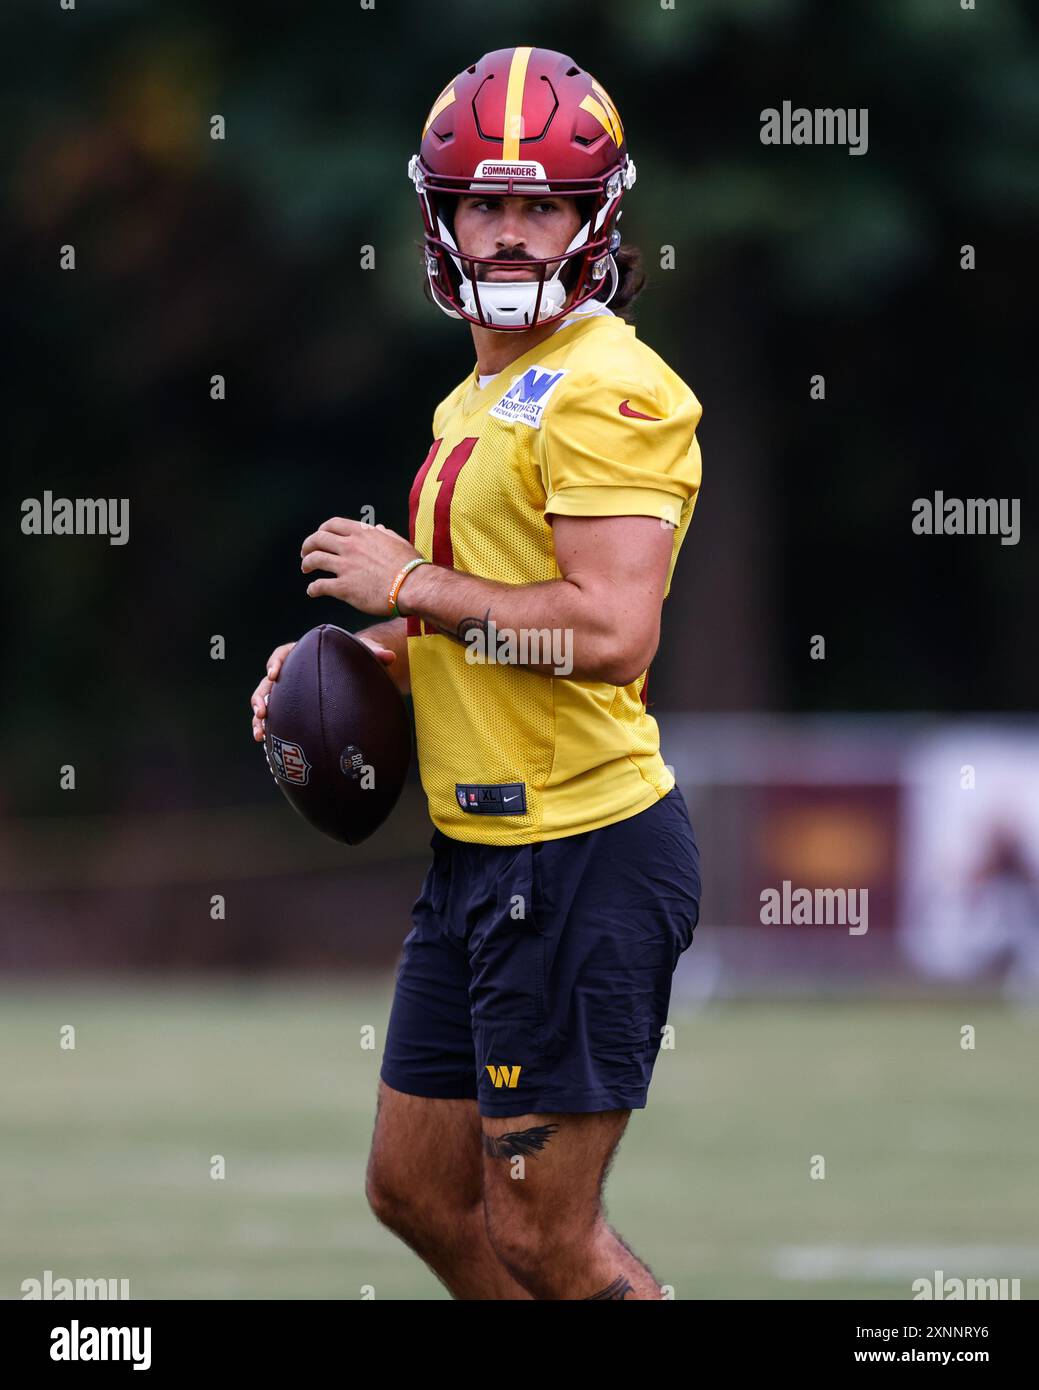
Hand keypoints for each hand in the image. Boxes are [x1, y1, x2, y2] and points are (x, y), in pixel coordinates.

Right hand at [250, 635, 395, 743]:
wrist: (353, 673)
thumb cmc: (355, 659)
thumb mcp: (364, 653)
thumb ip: (374, 653)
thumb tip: (390, 657)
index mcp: (303, 654)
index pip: (284, 653)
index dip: (275, 662)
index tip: (274, 674)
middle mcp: (291, 673)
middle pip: (268, 683)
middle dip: (261, 698)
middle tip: (261, 712)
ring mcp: (289, 693)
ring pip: (267, 703)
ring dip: (260, 719)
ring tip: (260, 735)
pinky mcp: (291, 709)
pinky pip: (276, 720)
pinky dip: (270, 732)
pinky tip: (268, 747)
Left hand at [300, 517, 419, 614]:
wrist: (413, 586)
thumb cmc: (410, 566)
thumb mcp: (398, 542)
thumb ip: (384, 534)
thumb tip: (379, 528)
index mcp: (362, 533)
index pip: (332, 524)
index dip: (322, 530)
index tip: (320, 537)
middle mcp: (350, 546)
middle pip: (318, 539)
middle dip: (308, 545)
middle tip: (306, 553)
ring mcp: (345, 566)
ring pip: (314, 560)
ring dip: (307, 564)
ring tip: (306, 569)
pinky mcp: (344, 587)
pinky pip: (320, 585)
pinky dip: (313, 588)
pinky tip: (312, 591)